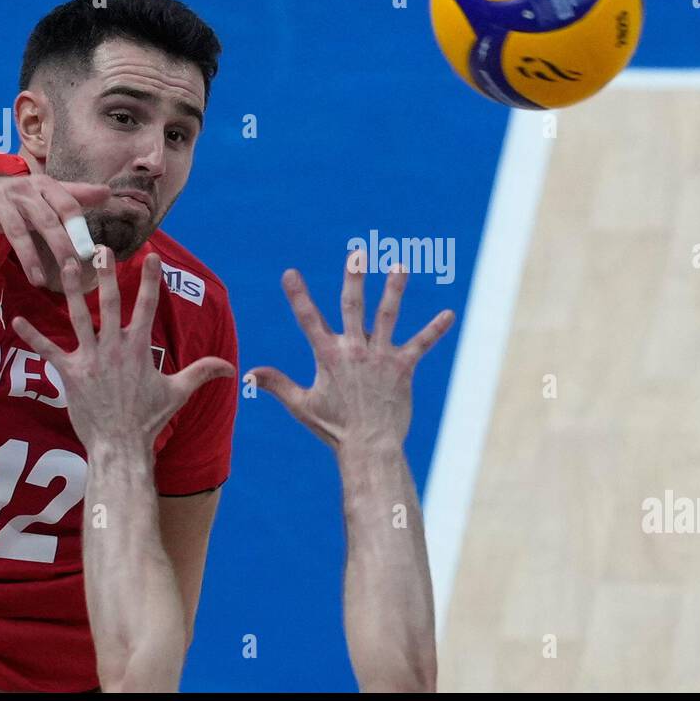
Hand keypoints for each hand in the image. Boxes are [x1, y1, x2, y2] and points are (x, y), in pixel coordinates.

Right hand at [0, 173, 111, 284]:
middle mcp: (21, 190)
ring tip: (38, 281)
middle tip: (71, 271)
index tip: (89, 252)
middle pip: (44, 219)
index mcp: (43, 185)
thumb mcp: (45, 194)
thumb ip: (75, 196)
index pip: (66, 205)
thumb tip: (108, 193)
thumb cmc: (17, 198)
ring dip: (28, 257)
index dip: (78, 228)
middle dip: (59, 246)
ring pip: (15, 231)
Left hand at [11, 248, 233, 453]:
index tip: (150, 255)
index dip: (150, 279)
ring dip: (73, 290)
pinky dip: (32, 336)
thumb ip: (202, 372)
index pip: (147, 306)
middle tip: (101, 249)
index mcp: (139, 348)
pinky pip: (47, 351)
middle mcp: (114, 347)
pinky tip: (17, 320)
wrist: (120, 444)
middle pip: (110, 302)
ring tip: (68, 265)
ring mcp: (90, 359)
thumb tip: (231, 368)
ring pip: (78, 317)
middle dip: (107, 273)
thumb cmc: (150, 419)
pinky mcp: (70, 374)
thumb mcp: (179, 392)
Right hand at [248, 251, 454, 451]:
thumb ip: (277, 384)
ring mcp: (380, 356)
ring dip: (394, 288)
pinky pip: (422, 343)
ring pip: (388, 314)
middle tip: (356, 254)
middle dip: (353, 278)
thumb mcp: (302, 405)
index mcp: (328, 356)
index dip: (298, 296)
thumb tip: (249, 373)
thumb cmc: (335, 428)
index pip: (309, 320)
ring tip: (400, 264)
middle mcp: (355, 350)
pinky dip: (436, 329)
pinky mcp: (402, 367)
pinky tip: (450, 314)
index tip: (290, 273)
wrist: (368, 446)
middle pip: (352, 306)